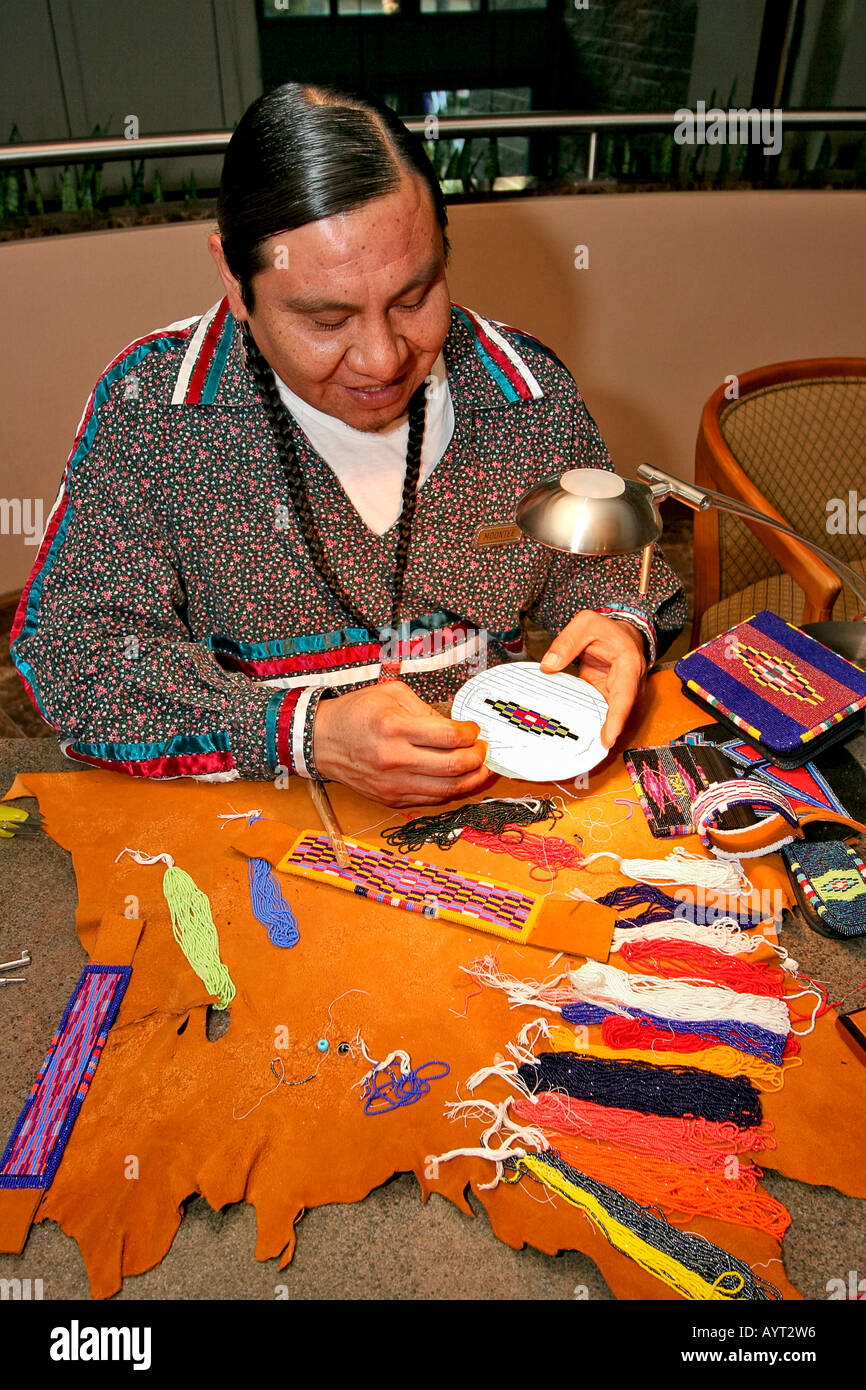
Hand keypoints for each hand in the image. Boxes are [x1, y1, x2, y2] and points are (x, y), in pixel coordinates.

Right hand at [312, 680, 497, 806]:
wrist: (321, 741)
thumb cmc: (356, 713)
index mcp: (395, 728)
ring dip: (474, 779)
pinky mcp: (392, 799)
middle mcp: (395, 759)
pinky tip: (460, 779)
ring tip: (481, 767)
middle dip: (480, 757)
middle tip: (484, 748)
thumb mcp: (391, 693)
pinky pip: (433, 800)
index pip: (449, 736)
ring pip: (449, 790)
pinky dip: (453, 790)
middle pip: (455, 767)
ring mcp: (393, 784)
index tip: (473, 729)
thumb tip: (456, 727)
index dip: (471, 734)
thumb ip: (426, 709)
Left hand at [539, 610, 646, 748]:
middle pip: (620, 716)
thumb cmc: (607, 629)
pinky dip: (591, 727)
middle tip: (589, 754)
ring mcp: (620, 695)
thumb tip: (548, 666)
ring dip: (598, 735)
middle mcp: (630, 685)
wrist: (621, 634)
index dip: (617, 720)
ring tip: (582, 754)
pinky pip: (601, 716)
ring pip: (611, 720)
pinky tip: (576, 740)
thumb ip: (566, 643)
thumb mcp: (586, 624)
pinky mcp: (608, 700)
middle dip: (607, 736)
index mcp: (628, 666)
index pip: (624, 697)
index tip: (608, 739)